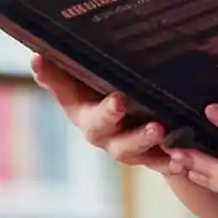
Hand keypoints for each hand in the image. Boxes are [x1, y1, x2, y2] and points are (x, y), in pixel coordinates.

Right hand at [30, 53, 172, 174]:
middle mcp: (101, 131)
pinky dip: (169, 162)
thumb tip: (37, 54)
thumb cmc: (112, 94)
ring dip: (143, 139)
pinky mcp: (152, 158)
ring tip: (159, 129)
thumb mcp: (93, 79)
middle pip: (98, 125)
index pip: (63, 90)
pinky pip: (160, 163)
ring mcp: (125, 147)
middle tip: (119, 100)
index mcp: (82, 108)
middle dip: (107, 114)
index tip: (42, 60)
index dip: (52, 78)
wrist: (148, 125)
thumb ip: (68, 70)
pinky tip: (180, 160)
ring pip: (130, 148)